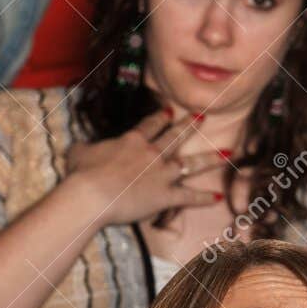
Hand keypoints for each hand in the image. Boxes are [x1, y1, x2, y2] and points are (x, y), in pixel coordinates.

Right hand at [66, 110, 218, 227]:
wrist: (92, 194)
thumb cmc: (82, 174)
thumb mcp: (79, 152)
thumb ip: (85, 147)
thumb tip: (82, 146)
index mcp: (132, 140)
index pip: (150, 125)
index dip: (160, 117)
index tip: (170, 109)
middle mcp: (152, 153)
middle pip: (175, 137)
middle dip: (190, 126)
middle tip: (204, 116)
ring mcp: (162, 174)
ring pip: (191, 164)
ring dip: (210, 158)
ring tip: (228, 153)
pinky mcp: (166, 196)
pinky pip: (189, 197)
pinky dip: (203, 198)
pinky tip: (217, 197)